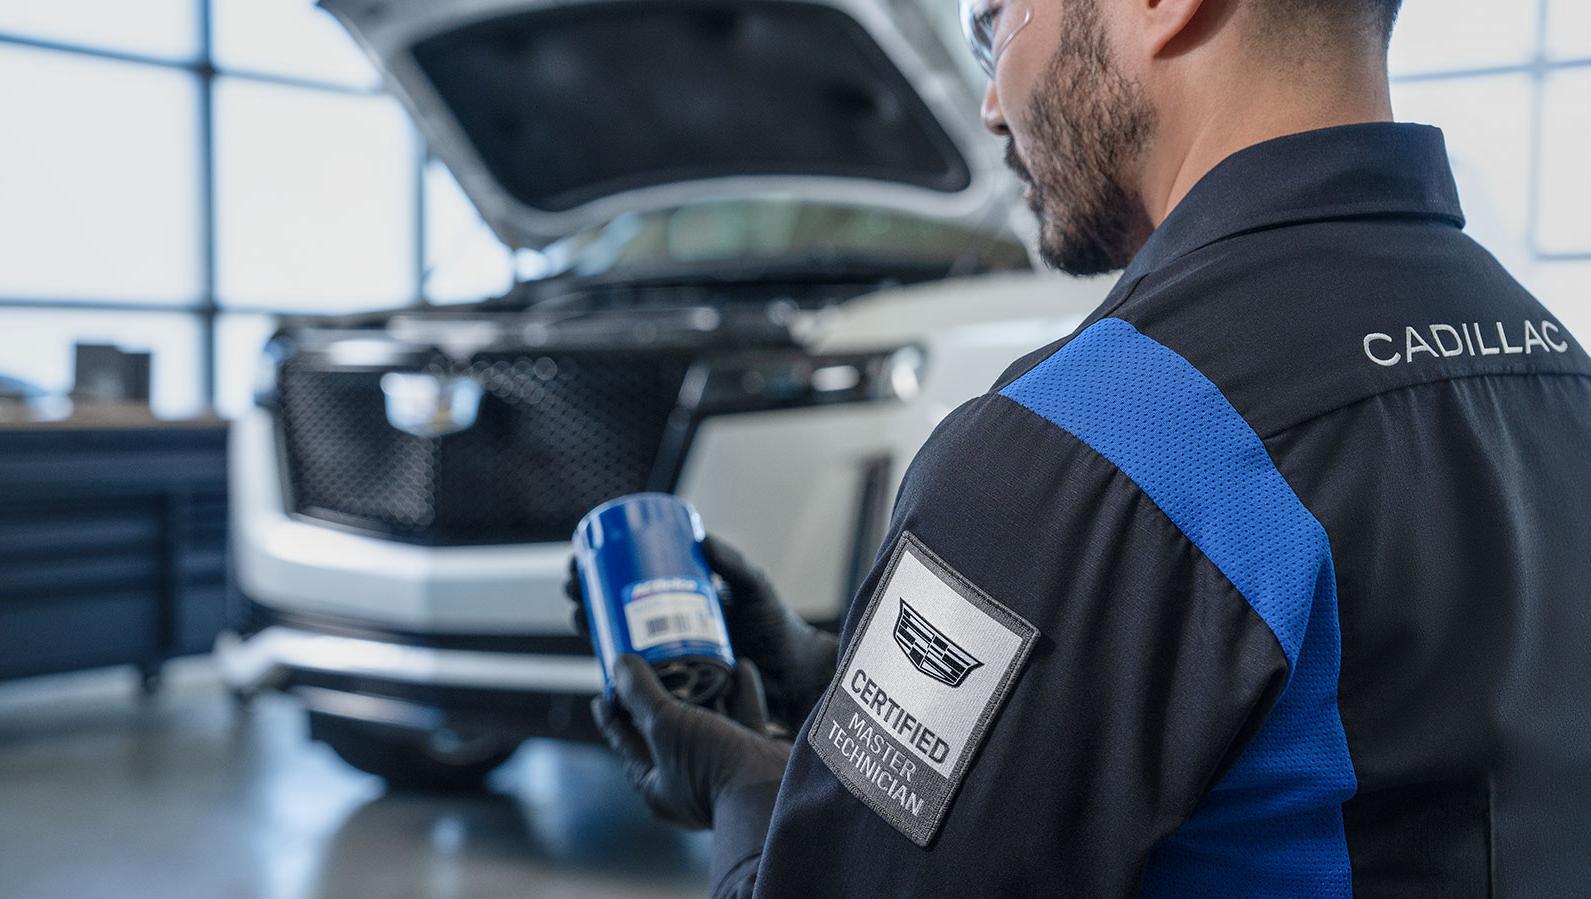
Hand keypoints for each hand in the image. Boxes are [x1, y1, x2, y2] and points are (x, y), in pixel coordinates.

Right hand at [566, 534, 837, 729]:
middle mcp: (671, 631)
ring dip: (592, 629)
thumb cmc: (779, 630)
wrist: (797, 678)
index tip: (580, 561)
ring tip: (578, 615)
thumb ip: (734, 565)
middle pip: (615, 612)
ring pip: (619, 642)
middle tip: (572, 588)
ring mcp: (671, 659)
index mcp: (683, 604)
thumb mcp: (754, 590)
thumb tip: (702, 538)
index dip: (601, 574)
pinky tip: (594, 662)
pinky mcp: (676, 688)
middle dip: (587, 598)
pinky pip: (636, 680)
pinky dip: (613, 672)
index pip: (631, 584)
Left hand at [594, 654, 790, 829]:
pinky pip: (744, 721)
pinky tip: (739, 667)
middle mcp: (689, 783)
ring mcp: (723, 772)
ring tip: (696, 664)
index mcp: (657, 787)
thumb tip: (617, 662)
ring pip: (708, 726)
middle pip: (667, 733)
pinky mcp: (754, 759)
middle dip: (662, 700)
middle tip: (653, 668)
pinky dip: (741, 694)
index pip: (625, 744)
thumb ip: (641, 693)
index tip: (603, 692)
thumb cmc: (710, 765)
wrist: (773, 792)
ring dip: (703, 696)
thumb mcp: (665, 724)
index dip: (612, 717)